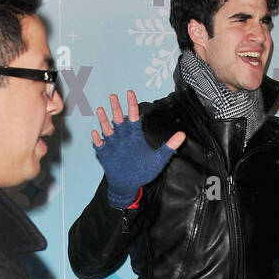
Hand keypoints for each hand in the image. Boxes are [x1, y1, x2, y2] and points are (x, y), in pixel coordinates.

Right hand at [92, 89, 185, 207]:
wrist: (129, 186)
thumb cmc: (143, 171)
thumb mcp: (158, 159)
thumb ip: (169, 146)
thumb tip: (183, 135)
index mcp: (135, 137)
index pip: (134, 117)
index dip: (132, 105)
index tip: (130, 93)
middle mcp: (123, 138)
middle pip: (119, 120)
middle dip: (116, 108)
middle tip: (113, 96)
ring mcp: (114, 147)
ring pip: (108, 130)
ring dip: (104, 121)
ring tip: (100, 110)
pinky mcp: (106, 156)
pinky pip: (101, 146)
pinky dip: (98, 140)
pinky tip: (96, 133)